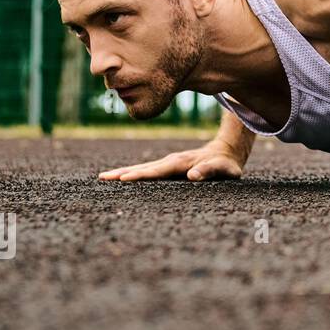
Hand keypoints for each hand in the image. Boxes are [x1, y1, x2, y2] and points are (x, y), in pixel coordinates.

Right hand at [97, 140, 247, 181]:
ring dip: (123, 172)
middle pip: (144, 167)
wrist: (226, 150)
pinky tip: (120, 177)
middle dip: (124, 172)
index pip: (158, 171)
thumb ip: (210, 171)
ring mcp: (168, 162)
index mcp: (182, 163)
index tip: (124, 179)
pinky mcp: (167, 166)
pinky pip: (147, 169)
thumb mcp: (224, 169)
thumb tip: (192, 176)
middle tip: (103, 178)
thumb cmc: (226, 164)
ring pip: (142, 167)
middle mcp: (171, 161)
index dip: (141, 175)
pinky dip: (132, 173)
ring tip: (104, 177)